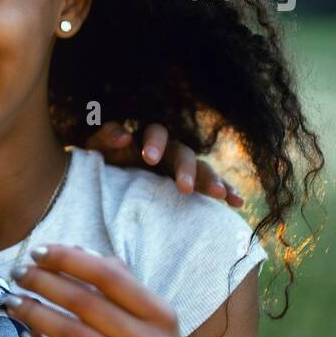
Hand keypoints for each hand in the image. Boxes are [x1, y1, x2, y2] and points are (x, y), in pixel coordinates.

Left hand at [8, 244, 194, 336]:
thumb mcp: (147, 325)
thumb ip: (120, 286)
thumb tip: (80, 248)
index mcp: (161, 316)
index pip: (109, 275)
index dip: (68, 259)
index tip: (36, 252)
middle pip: (86, 302)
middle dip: (44, 283)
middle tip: (16, 274)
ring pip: (74, 335)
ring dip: (37, 314)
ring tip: (14, 302)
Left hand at [85, 122, 242, 206]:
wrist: (106, 186)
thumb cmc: (103, 164)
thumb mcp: (98, 150)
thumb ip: (107, 139)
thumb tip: (125, 135)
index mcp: (148, 140)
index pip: (157, 134)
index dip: (155, 143)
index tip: (149, 158)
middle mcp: (170, 152)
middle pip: (184, 154)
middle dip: (186, 169)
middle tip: (183, 187)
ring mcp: (183, 170)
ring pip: (202, 170)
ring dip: (212, 181)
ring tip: (221, 195)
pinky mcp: (192, 187)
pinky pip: (212, 187)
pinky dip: (226, 191)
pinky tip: (237, 202)